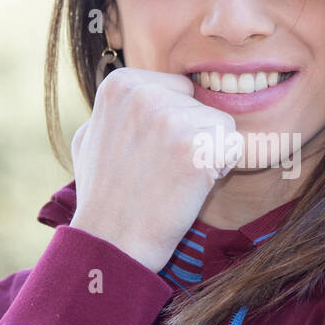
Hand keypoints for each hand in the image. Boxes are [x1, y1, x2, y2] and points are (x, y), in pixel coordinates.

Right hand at [69, 67, 243, 272]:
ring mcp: (171, 118)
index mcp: (121, 83)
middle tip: (162, 171)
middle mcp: (145, 93)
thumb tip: (138, 91)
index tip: (149, 152)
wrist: (112, 241)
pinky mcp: (197, 146)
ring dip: (208, 154)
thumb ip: (119, 109)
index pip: (180, 89)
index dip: (174, 124)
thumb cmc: (102, 195)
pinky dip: (220, 170)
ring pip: (222, 125)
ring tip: (174, 179)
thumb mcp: (92, 136)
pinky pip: (233, 147)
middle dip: (193, 137)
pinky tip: (190, 187)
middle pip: (202, 105)